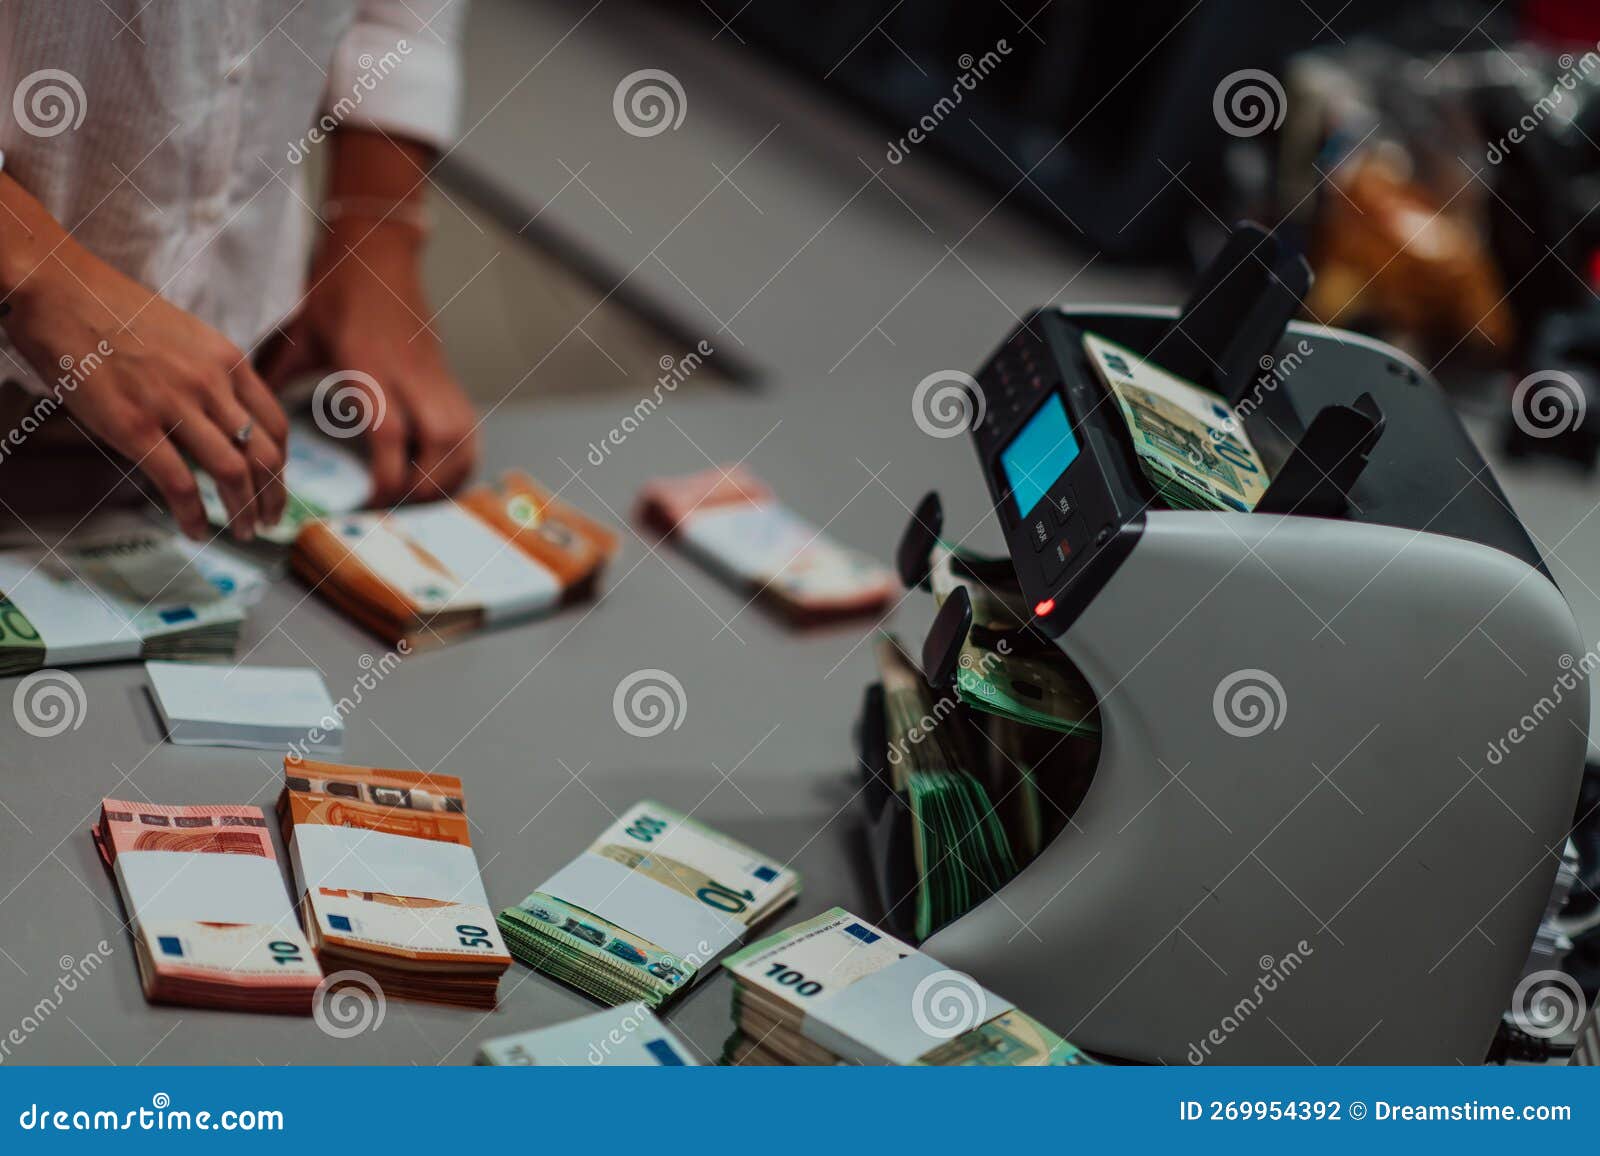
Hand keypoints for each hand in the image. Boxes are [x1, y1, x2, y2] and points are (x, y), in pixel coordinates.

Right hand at [1, 229, 288, 540]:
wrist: (61, 293)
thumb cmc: (115, 313)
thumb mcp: (186, 336)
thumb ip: (212, 374)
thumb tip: (226, 416)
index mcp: (228, 361)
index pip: (275, 425)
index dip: (283, 464)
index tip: (277, 484)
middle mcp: (212, 384)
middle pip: (265, 455)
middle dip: (273, 496)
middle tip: (270, 520)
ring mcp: (175, 406)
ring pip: (233, 474)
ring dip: (244, 512)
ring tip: (243, 531)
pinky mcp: (136, 427)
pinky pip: (181, 486)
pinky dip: (195, 516)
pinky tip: (197, 530)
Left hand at [260, 219, 477, 503]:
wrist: (377, 251)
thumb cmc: (335, 291)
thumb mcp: (298, 335)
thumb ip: (274, 378)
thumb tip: (241, 417)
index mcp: (372, 368)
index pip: (392, 434)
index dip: (387, 477)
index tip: (367, 504)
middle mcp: (412, 377)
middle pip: (441, 444)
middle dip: (422, 486)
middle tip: (392, 509)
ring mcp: (436, 379)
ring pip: (462, 439)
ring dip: (447, 478)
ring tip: (418, 501)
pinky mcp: (449, 380)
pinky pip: (470, 430)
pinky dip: (462, 460)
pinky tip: (442, 477)